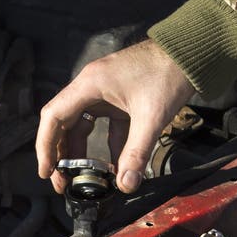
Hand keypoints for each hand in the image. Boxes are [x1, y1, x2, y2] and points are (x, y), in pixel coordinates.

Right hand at [36, 39, 193, 193]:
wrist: (191, 51)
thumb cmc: (168, 75)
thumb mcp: (151, 117)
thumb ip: (137, 153)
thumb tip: (126, 185)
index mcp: (89, 85)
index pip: (53, 117)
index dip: (45, 147)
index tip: (47, 172)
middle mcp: (90, 87)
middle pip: (63, 124)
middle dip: (61, 155)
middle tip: (62, 183)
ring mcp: (104, 92)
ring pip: (81, 126)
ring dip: (80, 152)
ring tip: (83, 178)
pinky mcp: (118, 98)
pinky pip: (103, 125)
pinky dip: (104, 146)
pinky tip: (112, 167)